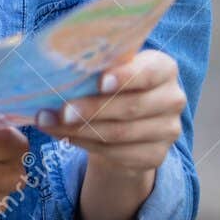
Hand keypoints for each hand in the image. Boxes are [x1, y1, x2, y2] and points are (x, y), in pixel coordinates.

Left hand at [35, 49, 184, 175]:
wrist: (125, 121)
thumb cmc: (111, 83)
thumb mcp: (108, 67)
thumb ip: (93, 64)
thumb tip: (53, 65)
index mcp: (163, 68)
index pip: (148, 73)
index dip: (125, 78)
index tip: (99, 82)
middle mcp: (172, 98)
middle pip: (131, 107)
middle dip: (92, 109)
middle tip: (62, 111)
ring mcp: (167, 130)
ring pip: (119, 133)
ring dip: (79, 129)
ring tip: (47, 122)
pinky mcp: (155, 156)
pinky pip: (116, 152)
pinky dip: (83, 143)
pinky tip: (61, 135)